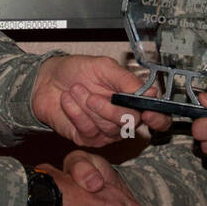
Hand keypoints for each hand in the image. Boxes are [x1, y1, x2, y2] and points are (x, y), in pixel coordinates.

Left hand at [31, 55, 170, 146]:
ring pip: (108, 128)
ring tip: (75, 90)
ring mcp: (106, 131)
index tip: (149, 112)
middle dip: (110, 110)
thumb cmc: (78, 71)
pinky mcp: (87, 138)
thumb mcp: (104, 67)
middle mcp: (123, 119)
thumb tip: (151, 92)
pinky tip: (67, 100)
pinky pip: (88, 130)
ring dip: (88, 107)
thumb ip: (127, 80)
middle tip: (92, 95)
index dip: (158, 119)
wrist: (47, 79)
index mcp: (134, 100)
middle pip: (130, 124)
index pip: (158, 118)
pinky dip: (75, 112)